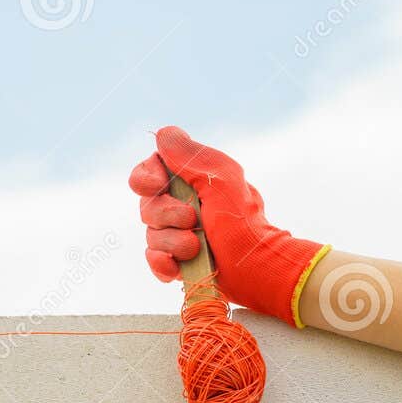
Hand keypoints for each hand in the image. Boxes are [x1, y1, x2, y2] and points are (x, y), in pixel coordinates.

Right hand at [127, 125, 328, 326]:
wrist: (256, 267)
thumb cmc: (243, 221)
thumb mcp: (222, 179)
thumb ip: (190, 155)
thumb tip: (164, 135)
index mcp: (191, 180)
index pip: (148, 171)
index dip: (145, 178)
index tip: (157, 185)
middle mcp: (182, 205)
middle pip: (147, 205)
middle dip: (167, 214)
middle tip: (194, 220)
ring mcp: (179, 235)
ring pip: (151, 235)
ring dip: (172, 242)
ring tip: (197, 247)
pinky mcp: (179, 263)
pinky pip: (155, 260)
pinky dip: (163, 264)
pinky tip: (177, 267)